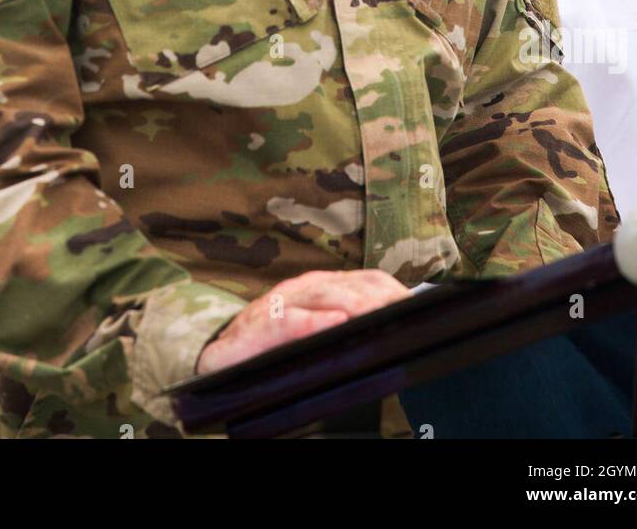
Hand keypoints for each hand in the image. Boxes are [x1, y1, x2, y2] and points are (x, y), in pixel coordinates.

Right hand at [196, 268, 410, 374]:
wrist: (218, 356)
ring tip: (378, 312)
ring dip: (352, 303)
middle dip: (378, 297)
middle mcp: (302, 289)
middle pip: (348, 286)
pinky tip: (333, 322)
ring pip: (321, 296)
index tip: (418, 305)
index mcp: (320, 287)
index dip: (391, 290)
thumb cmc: (273, 348)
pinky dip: (310, 320)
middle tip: (405, 311)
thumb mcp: (315, 333)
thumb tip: (392, 331)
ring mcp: (278, 304)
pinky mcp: (256, 327)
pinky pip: (285, 321)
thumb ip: (346, 327)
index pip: (364, 280)